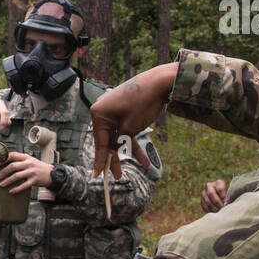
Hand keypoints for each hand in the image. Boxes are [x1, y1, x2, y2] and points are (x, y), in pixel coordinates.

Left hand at [0, 151, 51, 193]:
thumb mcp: (30, 160)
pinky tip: (11, 191)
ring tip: (2, 184)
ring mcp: (32, 172)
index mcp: (26, 157)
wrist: (51, 173)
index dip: (4, 159)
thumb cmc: (38, 167)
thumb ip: (20, 160)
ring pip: (17, 176)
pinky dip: (17, 189)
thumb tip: (5, 163)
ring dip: (8, 180)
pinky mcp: (34, 180)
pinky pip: (24, 185)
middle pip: (13, 166)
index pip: (13, 155)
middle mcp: (29, 164)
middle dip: (4, 171)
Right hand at [88, 62, 177, 178]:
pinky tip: (143, 157)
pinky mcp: (124, 111)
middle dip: (116, 158)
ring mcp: (114, 111)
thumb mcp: (131, 127)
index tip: (98, 174)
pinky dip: (134, 141)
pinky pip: (126, 129)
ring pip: (119, 136)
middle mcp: (103, 112)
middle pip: (109, 140)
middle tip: (118, 176)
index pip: (100, 142)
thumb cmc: (143, 103)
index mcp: (99, 113)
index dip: (101, 160)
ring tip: (140, 165)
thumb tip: (115, 153)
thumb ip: (121, 141)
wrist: (160, 82)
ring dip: (129, 151)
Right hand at [200, 179, 227, 212]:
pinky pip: (204, 206)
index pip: (220, 189)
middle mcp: (209, 185)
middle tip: (222, 208)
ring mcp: (204, 192)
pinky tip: (214, 212)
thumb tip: (225, 204)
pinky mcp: (201, 200)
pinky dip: (209, 210)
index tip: (226, 203)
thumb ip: (229, 197)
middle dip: (217, 202)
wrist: (223, 199)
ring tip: (219, 211)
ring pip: (207, 200)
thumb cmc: (230, 197)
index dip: (223, 197)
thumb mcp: (231, 195)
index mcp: (219, 182)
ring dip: (213, 207)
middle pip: (211, 193)